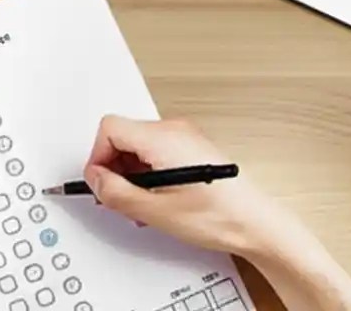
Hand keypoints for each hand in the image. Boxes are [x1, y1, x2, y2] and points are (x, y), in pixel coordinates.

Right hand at [83, 116, 291, 255]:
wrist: (255, 222)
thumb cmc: (218, 215)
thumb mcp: (155, 211)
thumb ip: (116, 193)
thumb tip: (96, 180)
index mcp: (163, 138)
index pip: (110, 128)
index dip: (98, 157)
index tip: (100, 182)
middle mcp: (175, 129)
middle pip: (124, 136)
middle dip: (114, 168)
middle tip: (117, 198)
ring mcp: (185, 137)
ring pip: (139, 146)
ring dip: (131, 174)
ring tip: (140, 205)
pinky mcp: (192, 148)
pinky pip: (157, 152)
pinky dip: (148, 174)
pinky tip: (156, 200)